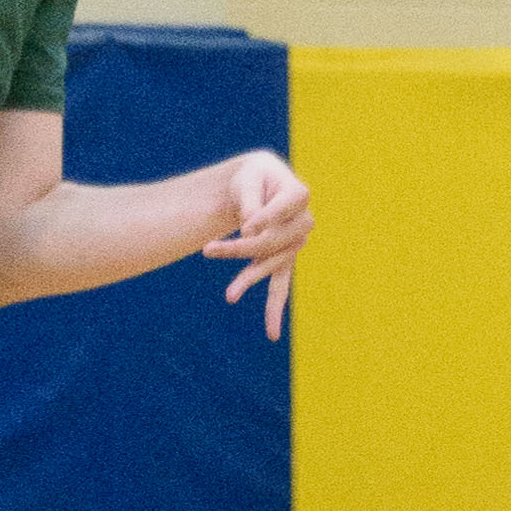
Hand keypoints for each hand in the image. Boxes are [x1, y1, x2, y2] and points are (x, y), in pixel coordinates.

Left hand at [203, 147, 312, 338]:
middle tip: (207, 250)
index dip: (266, 217)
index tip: (245, 227)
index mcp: (298, 194)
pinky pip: (281, 286)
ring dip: (248, 278)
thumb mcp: (247, 178)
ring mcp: (294, 245)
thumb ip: (249, 198)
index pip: (285, 207)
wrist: (258, 185)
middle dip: (240, 249)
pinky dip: (274, 310)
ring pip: (271, 264)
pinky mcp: (282, 261)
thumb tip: (249, 228)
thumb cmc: (252, 177)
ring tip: (229, 296)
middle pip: (272, 241)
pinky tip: (272, 334)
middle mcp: (302, 221)